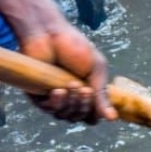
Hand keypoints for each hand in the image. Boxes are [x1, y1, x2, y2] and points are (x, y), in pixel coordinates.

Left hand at [19, 6, 115, 123]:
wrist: (49, 33)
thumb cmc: (73, 46)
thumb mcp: (95, 69)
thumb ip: (102, 94)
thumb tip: (113, 118)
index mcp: (86, 91)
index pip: (92, 116)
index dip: (95, 112)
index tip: (95, 96)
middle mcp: (70, 97)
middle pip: (79, 117)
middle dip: (84, 105)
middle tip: (84, 89)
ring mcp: (54, 97)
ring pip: (65, 115)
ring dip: (71, 103)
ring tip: (71, 84)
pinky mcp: (38, 94)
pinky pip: (48, 109)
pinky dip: (56, 103)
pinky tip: (58, 90)